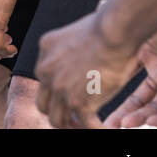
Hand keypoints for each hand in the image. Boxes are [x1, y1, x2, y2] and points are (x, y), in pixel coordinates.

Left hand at [35, 11, 141, 128]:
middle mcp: (46, 71)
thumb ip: (78, 43)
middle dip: (58, 113)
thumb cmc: (106, 27)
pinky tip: (107, 130)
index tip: (71, 98)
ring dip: (71, 127)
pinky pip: (84, 125)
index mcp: (45, 53)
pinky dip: (95, 130)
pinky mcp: (76, 102)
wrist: (112, 32)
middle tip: (74, 120)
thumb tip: (92, 26)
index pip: (45, 80)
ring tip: (86, 128)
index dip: (57, 92)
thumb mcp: (79, 31)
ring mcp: (59, 88)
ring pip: (57, 119)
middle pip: (44, 103)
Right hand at [104, 0, 156, 127]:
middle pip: (138, 100)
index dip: (111, 91)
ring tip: (125, 124)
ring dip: (140, 117)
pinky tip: (151, 122)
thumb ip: (126, 30)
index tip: (94, 99)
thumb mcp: (148, 25)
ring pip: (155, 108)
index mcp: (146, 56)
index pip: (125, 79)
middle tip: (108, 126)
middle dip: (123, 113)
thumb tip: (101, 7)